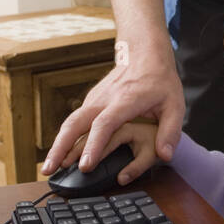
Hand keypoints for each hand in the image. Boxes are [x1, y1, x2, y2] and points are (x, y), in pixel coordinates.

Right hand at [40, 36, 183, 175]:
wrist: (144, 54)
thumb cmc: (160, 80)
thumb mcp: (175, 104)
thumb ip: (171, 131)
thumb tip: (165, 155)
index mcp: (125, 100)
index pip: (104, 125)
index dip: (93, 146)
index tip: (85, 165)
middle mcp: (104, 99)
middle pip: (75, 123)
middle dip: (60, 148)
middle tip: (48, 170)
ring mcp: (94, 99)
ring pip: (70, 122)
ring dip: (57, 144)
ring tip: (48, 167)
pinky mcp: (91, 101)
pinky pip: (74, 121)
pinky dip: (64, 138)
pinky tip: (60, 155)